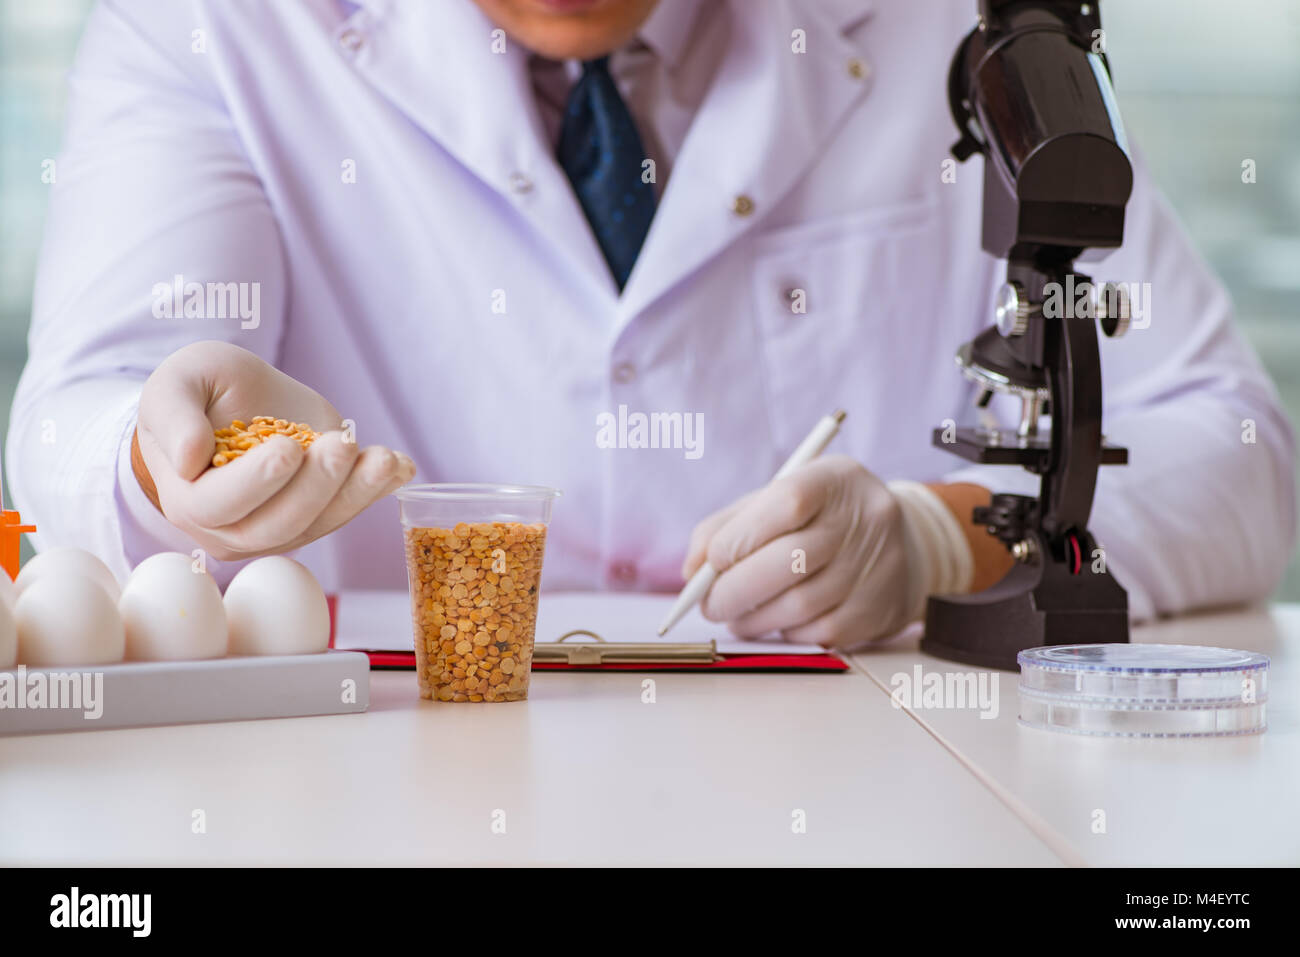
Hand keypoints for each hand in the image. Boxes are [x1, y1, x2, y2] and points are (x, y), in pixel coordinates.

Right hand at [132, 340, 415, 560]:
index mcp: (189, 499)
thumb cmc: (196, 393)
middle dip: (316, 486)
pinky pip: (346, 510)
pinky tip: (401, 466)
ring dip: (358, 493)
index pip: (219, 504)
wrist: (230, 401)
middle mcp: (232, 528)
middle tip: (340, 443)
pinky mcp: (315, 516)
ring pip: (321, 523)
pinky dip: (376, 489)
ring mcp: (278, 528)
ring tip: (385, 458)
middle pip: (278, 523)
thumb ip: (173, 415)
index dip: (255, 482)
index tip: (288, 448)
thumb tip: (189, 457)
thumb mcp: (174, 384)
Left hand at [680, 455, 911, 648]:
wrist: (902, 546)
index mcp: (834, 479)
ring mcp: (875, 567)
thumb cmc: (819, 520)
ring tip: (735, 615)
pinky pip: (816, 633)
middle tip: (708, 604)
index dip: (740, 536)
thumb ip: (729, 525)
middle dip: (734, 590)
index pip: (787, 502)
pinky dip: (783, 633)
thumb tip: (692, 571)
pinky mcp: (876, 611)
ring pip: (799, 606)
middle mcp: (864, 520)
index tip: (711, 562)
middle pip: (790, 560)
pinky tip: (774, 622)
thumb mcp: (780, 500)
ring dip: (752, 618)